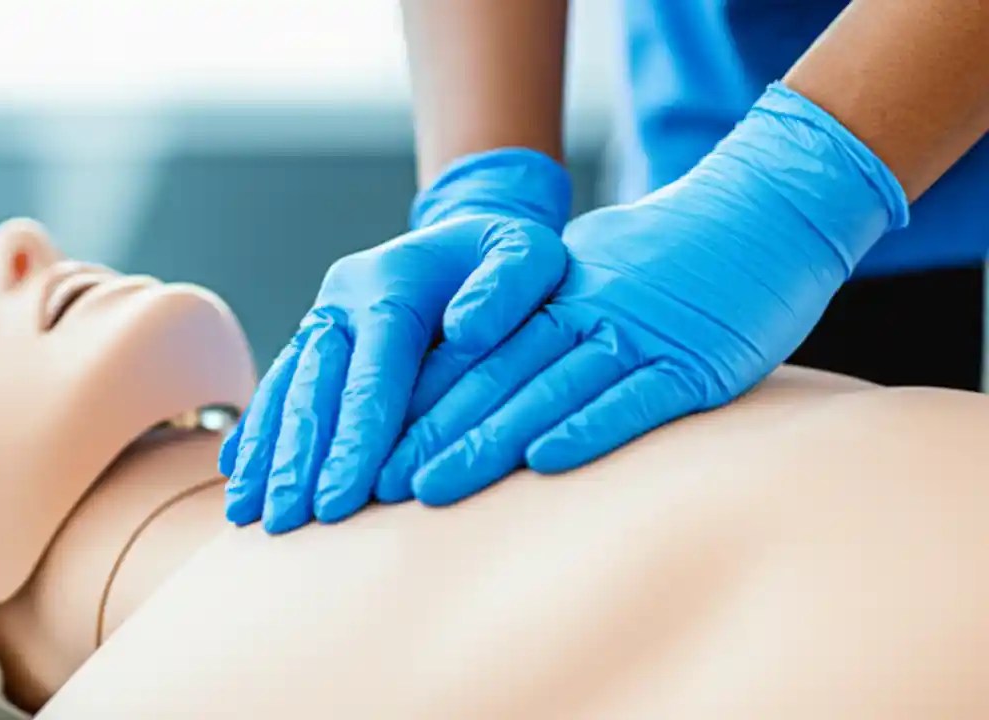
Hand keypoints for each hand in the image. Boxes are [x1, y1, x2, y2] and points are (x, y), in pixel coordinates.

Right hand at [221, 149, 570, 532]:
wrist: (469, 235)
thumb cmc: (510, 259)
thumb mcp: (529, 251)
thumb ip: (509, 283)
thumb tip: (466, 331)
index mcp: (393, 283)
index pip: (372, 374)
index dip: (356, 439)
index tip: (342, 498)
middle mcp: (345, 300)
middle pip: (314, 387)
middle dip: (298, 460)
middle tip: (288, 524)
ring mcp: (324, 319)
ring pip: (286, 390)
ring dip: (266, 454)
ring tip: (248, 515)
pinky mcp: (316, 338)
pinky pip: (279, 387)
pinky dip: (257, 432)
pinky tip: (239, 474)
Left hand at [376, 83, 909, 504]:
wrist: (771, 205)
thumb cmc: (682, 244)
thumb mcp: (596, 262)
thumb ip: (546, 305)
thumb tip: (492, 338)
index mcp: (557, 294)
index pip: (475, 351)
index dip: (422, 399)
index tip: (374, 441)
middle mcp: (586, 312)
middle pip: (494, 378)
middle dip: (432, 433)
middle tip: (378, 482)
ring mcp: (639, 336)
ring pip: (548, 392)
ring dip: (487, 442)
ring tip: (433, 487)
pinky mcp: (694, 362)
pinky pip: (634, 399)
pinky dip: (588, 428)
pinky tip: (543, 461)